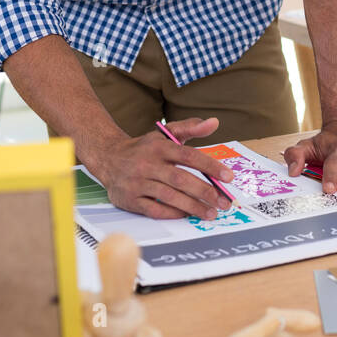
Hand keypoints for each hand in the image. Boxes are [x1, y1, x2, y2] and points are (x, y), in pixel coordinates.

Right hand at [86, 117, 234, 219]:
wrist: (108, 158)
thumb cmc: (143, 148)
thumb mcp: (163, 134)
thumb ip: (190, 127)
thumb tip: (214, 122)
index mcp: (158, 147)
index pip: (188, 156)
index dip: (210, 166)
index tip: (228, 177)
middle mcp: (147, 164)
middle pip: (180, 179)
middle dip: (205, 191)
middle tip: (223, 202)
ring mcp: (137, 182)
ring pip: (169, 196)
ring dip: (193, 206)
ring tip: (210, 212)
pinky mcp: (130, 199)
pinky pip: (154, 209)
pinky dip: (172, 213)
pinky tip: (186, 214)